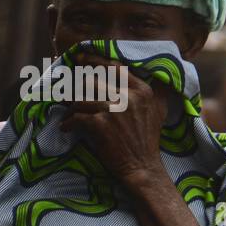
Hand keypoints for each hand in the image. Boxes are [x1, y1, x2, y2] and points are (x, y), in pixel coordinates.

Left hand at [59, 52, 169, 189]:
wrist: (143, 167)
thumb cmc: (149, 139)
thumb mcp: (160, 109)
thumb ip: (157, 89)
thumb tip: (157, 72)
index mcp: (141, 90)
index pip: (114, 68)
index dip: (94, 60)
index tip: (80, 58)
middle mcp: (128, 96)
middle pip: (93, 81)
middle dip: (76, 86)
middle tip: (66, 90)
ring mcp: (114, 110)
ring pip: (82, 98)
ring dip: (70, 107)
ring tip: (66, 112)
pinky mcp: (101, 125)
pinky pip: (77, 117)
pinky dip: (68, 122)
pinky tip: (65, 127)